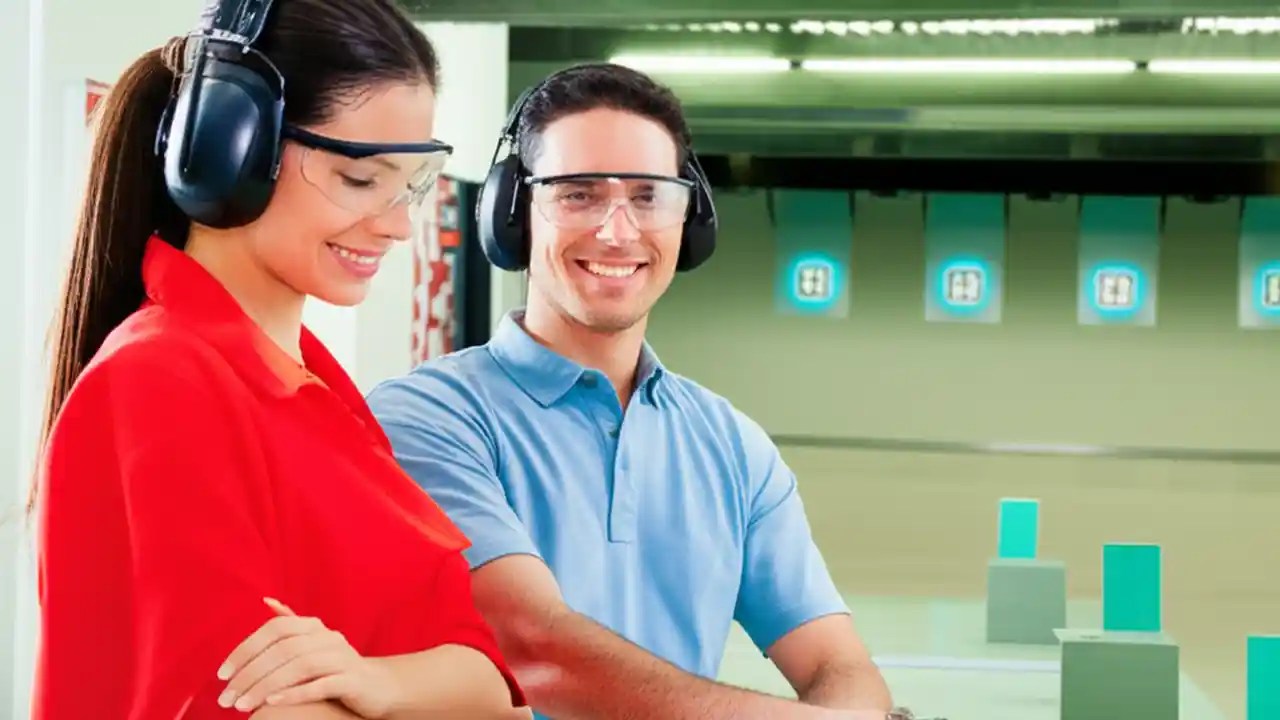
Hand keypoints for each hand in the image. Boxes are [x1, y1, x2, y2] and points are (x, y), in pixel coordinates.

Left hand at [216, 598, 400, 717]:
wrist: (379, 686)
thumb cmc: (336, 666)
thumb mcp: (313, 642)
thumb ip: (290, 623)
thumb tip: (266, 601)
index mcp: (314, 627)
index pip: (274, 630)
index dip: (246, 649)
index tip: (222, 674)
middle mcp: (328, 637)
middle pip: (283, 650)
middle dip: (250, 675)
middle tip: (226, 699)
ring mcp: (342, 658)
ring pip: (299, 667)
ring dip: (266, 687)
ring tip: (243, 705)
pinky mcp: (352, 680)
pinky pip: (321, 684)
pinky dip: (295, 692)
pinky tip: (273, 703)